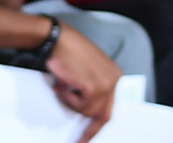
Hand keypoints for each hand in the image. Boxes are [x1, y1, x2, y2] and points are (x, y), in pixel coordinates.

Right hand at [44, 24, 119, 142]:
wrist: (58, 39)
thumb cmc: (66, 52)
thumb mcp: (85, 71)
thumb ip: (90, 87)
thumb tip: (86, 108)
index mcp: (113, 74)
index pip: (109, 105)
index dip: (99, 121)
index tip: (91, 134)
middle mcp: (114, 79)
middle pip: (105, 114)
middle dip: (91, 130)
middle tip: (80, 142)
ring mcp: (107, 84)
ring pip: (88, 111)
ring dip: (71, 101)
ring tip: (65, 83)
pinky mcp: (96, 88)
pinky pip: (80, 106)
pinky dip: (68, 97)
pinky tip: (65, 81)